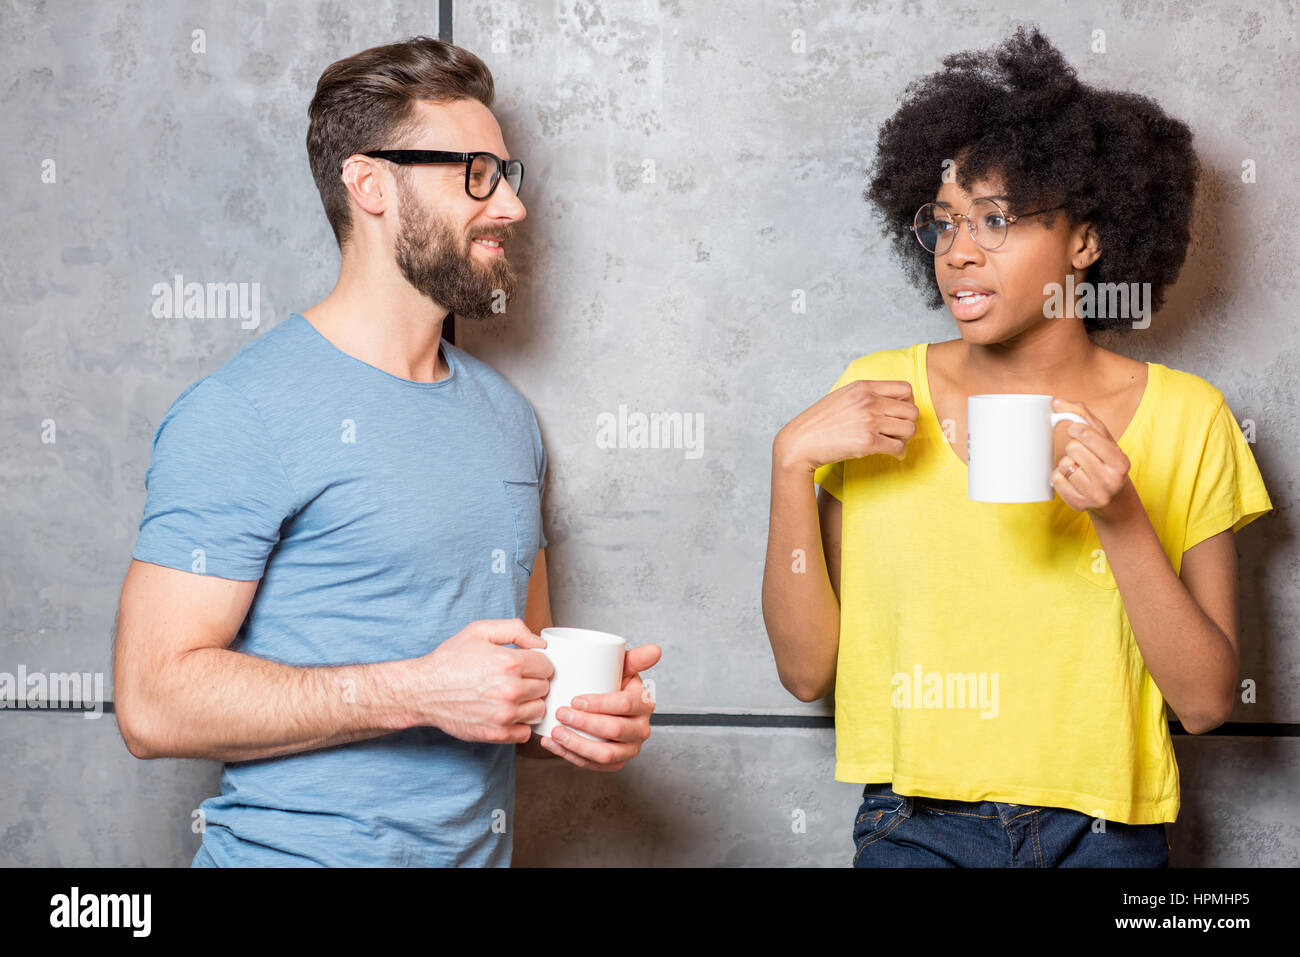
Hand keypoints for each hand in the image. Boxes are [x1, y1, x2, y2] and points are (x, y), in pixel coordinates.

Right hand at [417, 618, 552, 743]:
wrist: (423, 690)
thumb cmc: (450, 660)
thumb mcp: (480, 630)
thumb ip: (515, 630)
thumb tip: (541, 644)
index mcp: (510, 662)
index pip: (547, 666)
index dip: (537, 664)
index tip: (526, 665)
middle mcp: (510, 690)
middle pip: (544, 688)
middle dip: (533, 682)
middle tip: (515, 679)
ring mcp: (504, 715)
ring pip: (539, 710)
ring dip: (529, 703)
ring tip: (511, 696)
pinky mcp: (497, 734)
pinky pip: (525, 732)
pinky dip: (519, 724)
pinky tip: (506, 713)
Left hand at [538, 643, 661, 770]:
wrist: (607, 706)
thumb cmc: (613, 684)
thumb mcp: (624, 667)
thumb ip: (637, 657)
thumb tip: (656, 649)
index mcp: (645, 704)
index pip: (624, 704)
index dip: (599, 704)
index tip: (575, 699)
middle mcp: (642, 729)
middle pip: (613, 730)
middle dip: (584, 723)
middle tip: (560, 713)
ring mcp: (630, 749)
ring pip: (605, 754)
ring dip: (576, 744)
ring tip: (555, 732)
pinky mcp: (616, 763)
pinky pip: (594, 766)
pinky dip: (570, 757)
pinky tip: (553, 744)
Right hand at [775, 379, 918, 473]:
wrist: (800, 443)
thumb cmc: (819, 422)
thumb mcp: (842, 396)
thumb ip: (866, 395)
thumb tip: (890, 402)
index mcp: (863, 387)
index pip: (905, 388)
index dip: (907, 402)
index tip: (899, 413)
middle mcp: (869, 401)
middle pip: (911, 410)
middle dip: (907, 422)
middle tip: (897, 431)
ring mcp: (869, 421)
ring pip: (909, 429)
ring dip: (904, 438)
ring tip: (893, 442)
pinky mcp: (867, 443)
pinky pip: (899, 447)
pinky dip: (898, 452)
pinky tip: (891, 453)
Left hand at [1050, 398, 1132, 518]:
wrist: (1113, 499)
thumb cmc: (1106, 461)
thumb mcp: (1103, 438)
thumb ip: (1083, 415)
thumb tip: (1056, 402)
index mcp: (1121, 461)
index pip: (1087, 435)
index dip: (1075, 429)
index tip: (1075, 431)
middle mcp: (1111, 480)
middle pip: (1072, 449)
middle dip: (1072, 447)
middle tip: (1081, 454)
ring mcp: (1096, 495)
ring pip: (1063, 464)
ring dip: (1066, 463)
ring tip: (1078, 468)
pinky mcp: (1080, 505)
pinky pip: (1055, 480)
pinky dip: (1058, 476)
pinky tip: (1070, 479)